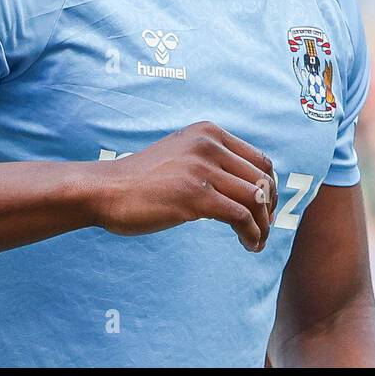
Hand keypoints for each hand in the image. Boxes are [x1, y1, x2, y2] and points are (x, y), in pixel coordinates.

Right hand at [88, 121, 278, 251]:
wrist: (105, 190)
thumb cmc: (142, 180)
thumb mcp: (181, 155)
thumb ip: (210, 160)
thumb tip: (249, 185)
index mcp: (208, 132)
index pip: (260, 159)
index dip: (269, 187)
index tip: (265, 209)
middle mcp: (209, 144)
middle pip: (262, 179)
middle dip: (269, 208)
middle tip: (264, 228)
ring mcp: (202, 168)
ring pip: (256, 198)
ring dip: (264, 225)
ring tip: (257, 241)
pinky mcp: (195, 195)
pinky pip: (241, 216)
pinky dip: (252, 233)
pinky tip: (248, 244)